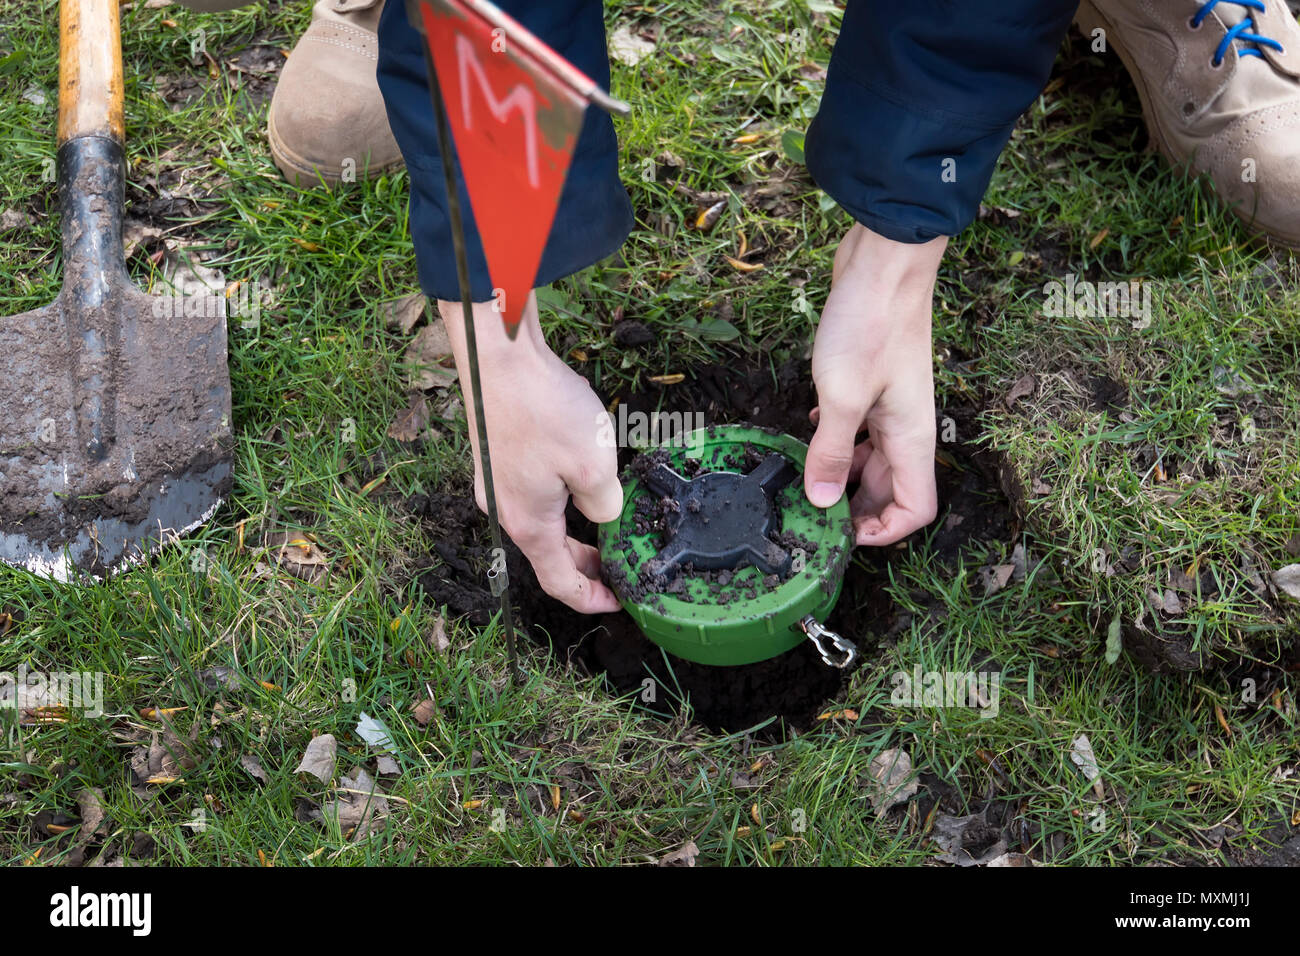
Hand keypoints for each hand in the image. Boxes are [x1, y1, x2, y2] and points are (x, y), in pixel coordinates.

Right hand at [440, 292, 622, 612]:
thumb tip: (604, 515)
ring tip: (607, 525)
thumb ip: (606, 503)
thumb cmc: (541, 408)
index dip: (592, 599)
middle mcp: (505, 508)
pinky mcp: (499, 454)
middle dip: (586, 564)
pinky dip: (561, 499)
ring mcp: (497, 481)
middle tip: (620, 565)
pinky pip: (534, 491)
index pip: (559, 582)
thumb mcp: (594, 465)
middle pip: (549, 553)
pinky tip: (581, 478)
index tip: (620, 602)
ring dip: (574, 529)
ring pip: (542, 519)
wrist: (496, 352)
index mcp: (528, 524)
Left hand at [803, 223, 946, 545]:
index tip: (844, 535)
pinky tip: (810, 431)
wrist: (883, 260)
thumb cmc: (870, 323)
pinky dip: (838, 440)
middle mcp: (907, 427)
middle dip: (857, 508)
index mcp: (911, 438)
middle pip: (890, 489)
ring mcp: (890, 405)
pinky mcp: (872, 384)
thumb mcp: (841, 395)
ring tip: (805, 477)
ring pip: (872, 460)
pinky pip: (859, 429)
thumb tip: (822, 502)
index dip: (885, 532)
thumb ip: (830, 452)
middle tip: (813, 513)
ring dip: (843, 474)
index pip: (917, 508)